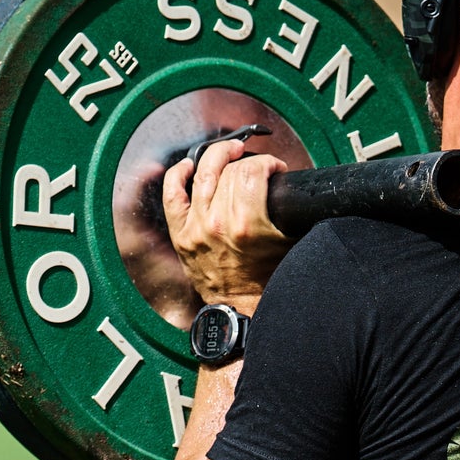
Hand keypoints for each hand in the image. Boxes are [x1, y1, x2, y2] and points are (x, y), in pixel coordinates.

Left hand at [162, 140, 291, 311]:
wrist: (240, 307)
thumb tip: (287, 181)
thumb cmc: (266, 277)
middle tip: (257, 167)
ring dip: (218, 156)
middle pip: (231, 170)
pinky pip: (172, 195)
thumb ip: (288, 210)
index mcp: (246, 224)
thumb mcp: (288, 241)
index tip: (274, 168)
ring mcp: (195, 227)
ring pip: (203, 174)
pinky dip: (177, 175)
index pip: (253, 171)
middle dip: (248, 161)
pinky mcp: (180, 234)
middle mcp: (217, 222)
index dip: (267, 162)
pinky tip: (189, 165)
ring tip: (230, 152)